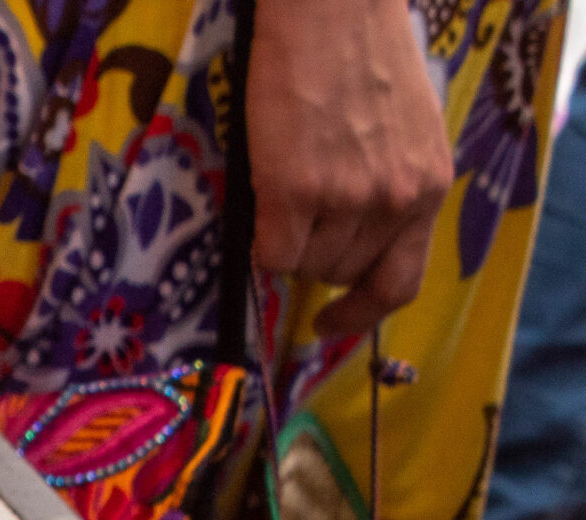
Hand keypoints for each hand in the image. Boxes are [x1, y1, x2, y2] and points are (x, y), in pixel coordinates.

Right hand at [246, 0, 452, 339]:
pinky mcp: (296, 191)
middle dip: (314, 255)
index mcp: (428, 186)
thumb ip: (390, 187)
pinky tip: (262, 202)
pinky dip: (258, 241)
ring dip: (285, 243)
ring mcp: (346, 199)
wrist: (332, 11)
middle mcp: (395, 200)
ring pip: (302, 265)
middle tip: (297, 215)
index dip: (361, 313)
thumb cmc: (363, 57)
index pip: (401, 281)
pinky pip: (269, 253)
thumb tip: (351, 239)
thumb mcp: (404, 131)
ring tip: (284, 191)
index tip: (331, 321)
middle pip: (339, 273)